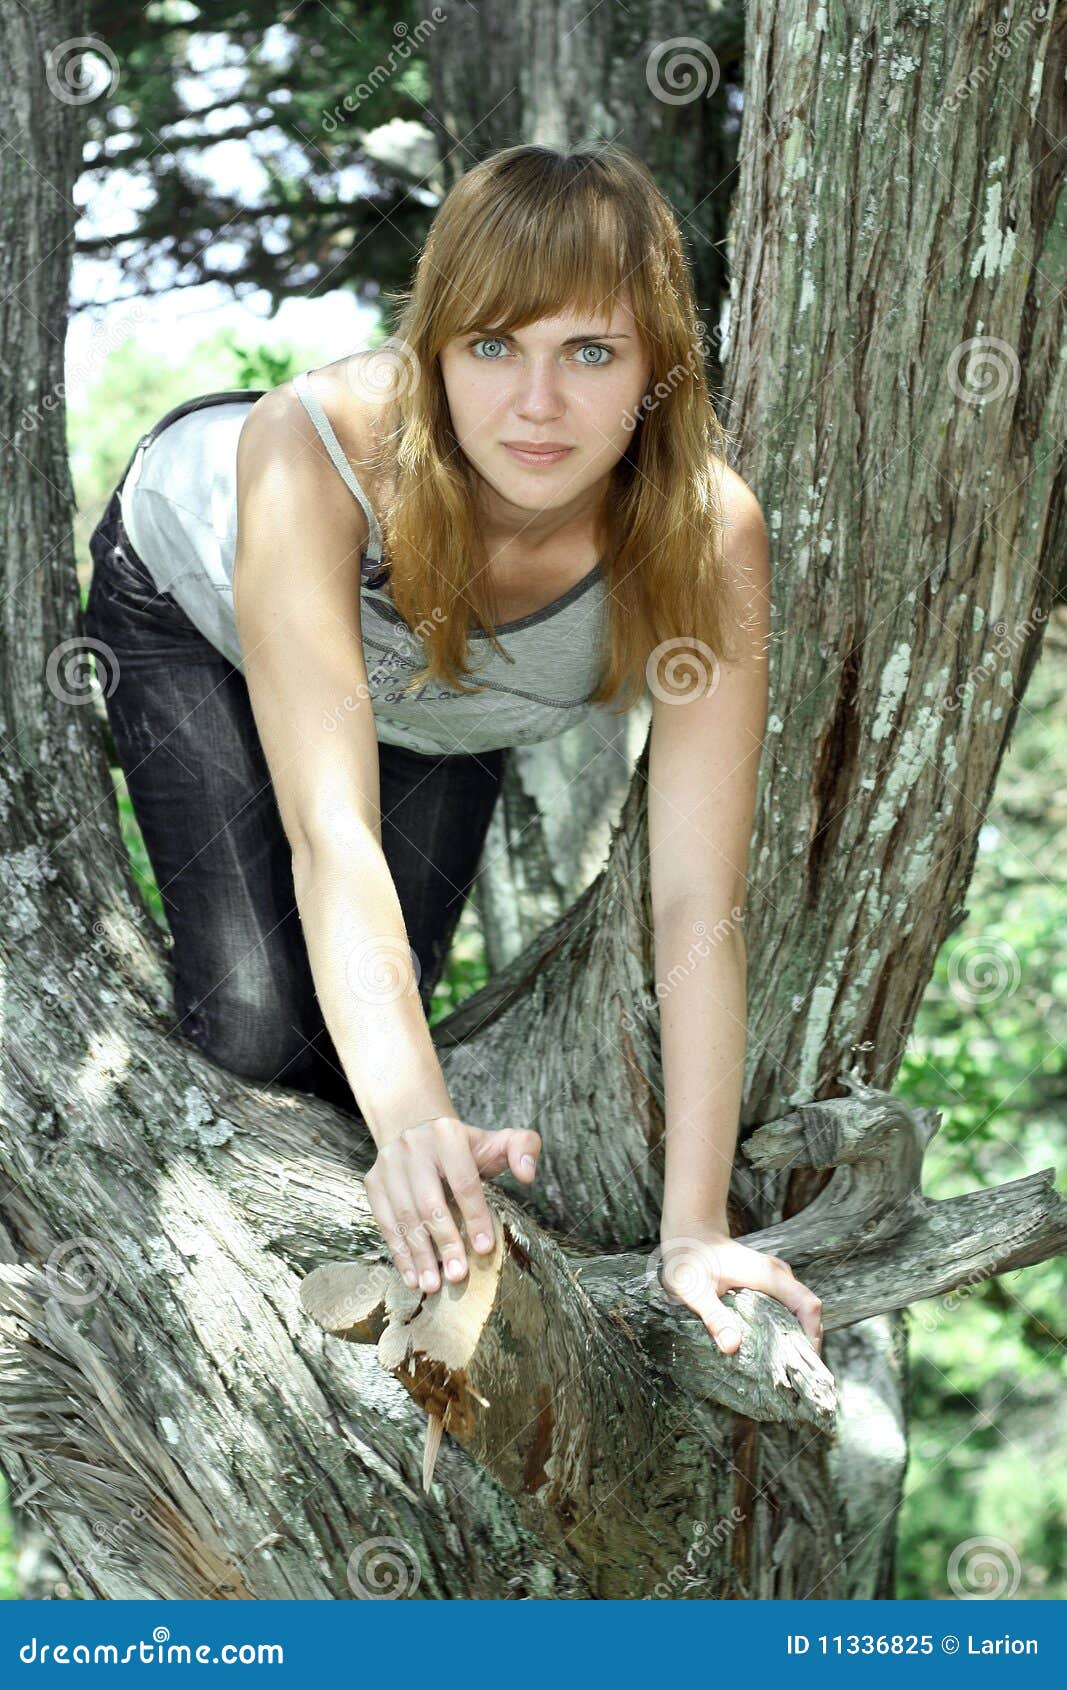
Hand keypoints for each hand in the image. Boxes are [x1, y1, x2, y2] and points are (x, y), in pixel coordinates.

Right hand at [364, 1114, 540, 1292]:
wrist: (421, 1137)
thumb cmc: (467, 1150)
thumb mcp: (497, 1142)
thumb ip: (523, 1148)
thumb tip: (527, 1174)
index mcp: (446, 1133)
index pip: (463, 1182)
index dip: (475, 1217)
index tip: (485, 1249)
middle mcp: (412, 1144)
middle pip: (430, 1202)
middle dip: (445, 1243)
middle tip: (458, 1275)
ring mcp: (388, 1163)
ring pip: (405, 1216)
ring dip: (419, 1255)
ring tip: (433, 1285)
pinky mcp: (372, 1181)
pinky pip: (385, 1222)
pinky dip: (399, 1252)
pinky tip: (412, 1276)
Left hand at [657, 1223, 823, 1356]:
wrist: (688, 1233)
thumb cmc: (689, 1260)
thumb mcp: (694, 1292)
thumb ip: (714, 1317)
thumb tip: (732, 1347)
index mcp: (768, 1275)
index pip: (807, 1305)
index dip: (812, 1335)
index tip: (804, 1366)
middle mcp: (778, 1275)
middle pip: (808, 1311)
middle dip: (806, 1344)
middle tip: (795, 1379)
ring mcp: (775, 1278)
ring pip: (799, 1311)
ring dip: (796, 1338)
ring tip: (785, 1371)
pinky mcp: (768, 1284)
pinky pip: (787, 1309)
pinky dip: (785, 1330)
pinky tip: (771, 1352)